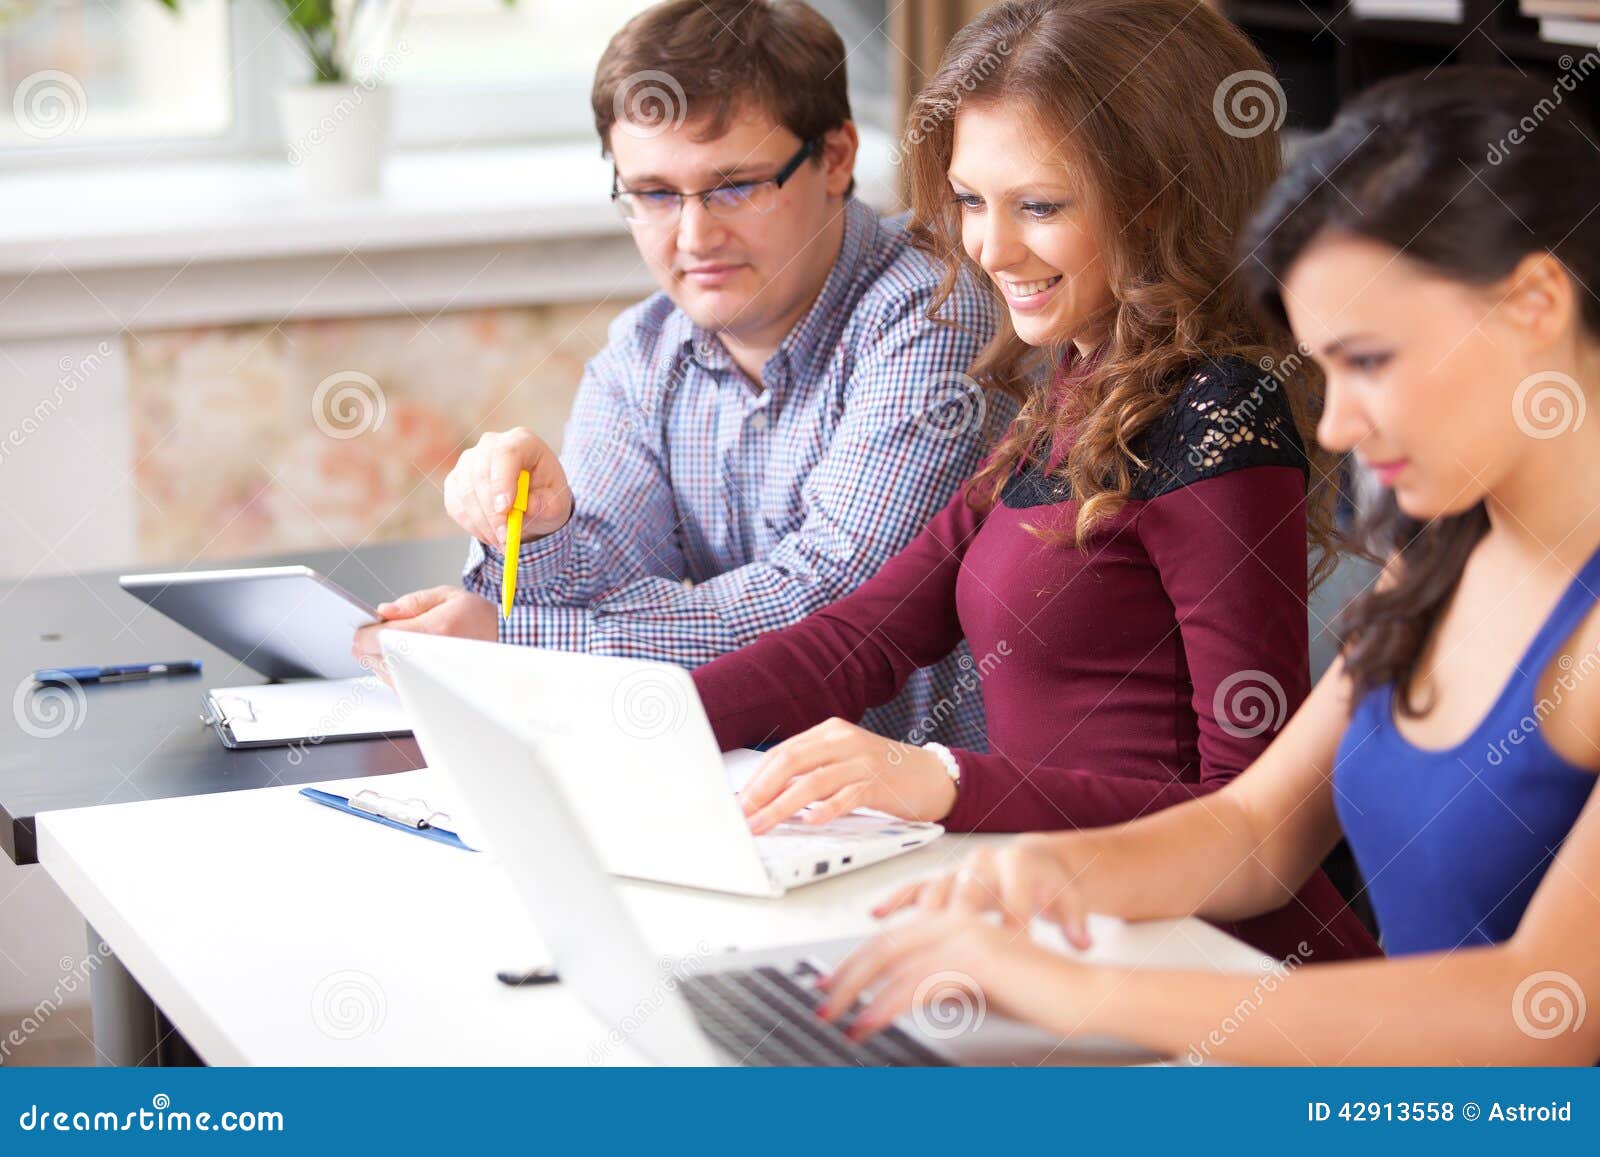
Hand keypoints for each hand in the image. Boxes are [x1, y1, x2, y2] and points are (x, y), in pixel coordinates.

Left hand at [351, 586, 497, 683]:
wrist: (506, 644)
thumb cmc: (481, 619)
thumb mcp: (449, 596)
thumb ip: (412, 602)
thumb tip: (383, 611)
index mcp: (433, 630)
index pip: (380, 638)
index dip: (364, 632)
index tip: (363, 628)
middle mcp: (428, 659)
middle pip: (375, 657)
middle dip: (369, 644)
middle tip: (380, 633)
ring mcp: (427, 680)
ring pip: (382, 672)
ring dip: (380, 657)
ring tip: (398, 644)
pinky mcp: (428, 693)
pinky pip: (396, 683)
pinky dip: (392, 670)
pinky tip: (406, 658)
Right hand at [443, 427, 571, 548]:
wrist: (531, 502)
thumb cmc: (546, 497)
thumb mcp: (557, 503)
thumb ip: (548, 504)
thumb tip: (528, 506)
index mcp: (522, 441)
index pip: (506, 454)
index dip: (502, 481)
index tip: (505, 509)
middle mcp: (491, 445)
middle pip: (481, 474)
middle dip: (492, 512)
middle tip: (505, 538)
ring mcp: (469, 461)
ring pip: (466, 492)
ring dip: (482, 523)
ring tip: (502, 542)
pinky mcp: (456, 481)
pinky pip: (456, 505)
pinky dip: (472, 525)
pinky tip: (490, 535)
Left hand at [739, 717, 955, 833]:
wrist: (932, 776)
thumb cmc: (883, 773)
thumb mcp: (843, 761)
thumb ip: (812, 771)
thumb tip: (767, 797)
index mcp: (830, 732)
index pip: (782, 753)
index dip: (756, 779)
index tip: (737, 802)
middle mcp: (844, 740)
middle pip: (791, 762)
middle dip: (761, 792)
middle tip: (742, 815)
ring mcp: (862, 761)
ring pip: (812, 782)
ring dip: (781, 807)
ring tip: (762, 825)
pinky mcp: (880, 783)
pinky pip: (847, 796)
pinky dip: (826, 809)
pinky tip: (811, 821)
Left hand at [815, 910, 1084, 1042]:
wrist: (1082, 995)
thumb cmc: (1037, 993)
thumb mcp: (976, 986)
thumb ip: (941, 982)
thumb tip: (902, 997)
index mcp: (954, 921)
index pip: (892, 938)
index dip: (856, 960)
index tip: (832, 982)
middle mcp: (955, 921)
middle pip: (884, 944)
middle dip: (845, 975)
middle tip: (820, 1000)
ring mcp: (964, 936)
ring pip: (892, 961)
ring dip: (856, 992)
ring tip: (836, 1017)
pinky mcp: (973, 960)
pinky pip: (914, 983)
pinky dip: (883, 1006)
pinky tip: (868, 1022)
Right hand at [870, 833, 1097, 949]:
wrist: (1034, 862)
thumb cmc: (1051, 886)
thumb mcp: (1069, 899)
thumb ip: (1075, 922)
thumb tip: (1082, 942)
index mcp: (1018, 864)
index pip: (1014, 895)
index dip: (1013, 921)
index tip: (1013, 946)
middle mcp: (983, 863)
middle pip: (966, 894)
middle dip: (959, 926)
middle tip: (948, 955)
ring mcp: (959, 871)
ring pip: (933, 893)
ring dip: (917, 919)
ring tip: (899, 945)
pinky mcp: (942, 880)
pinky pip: (914, 887)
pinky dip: (895, 901)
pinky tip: (877, 916)